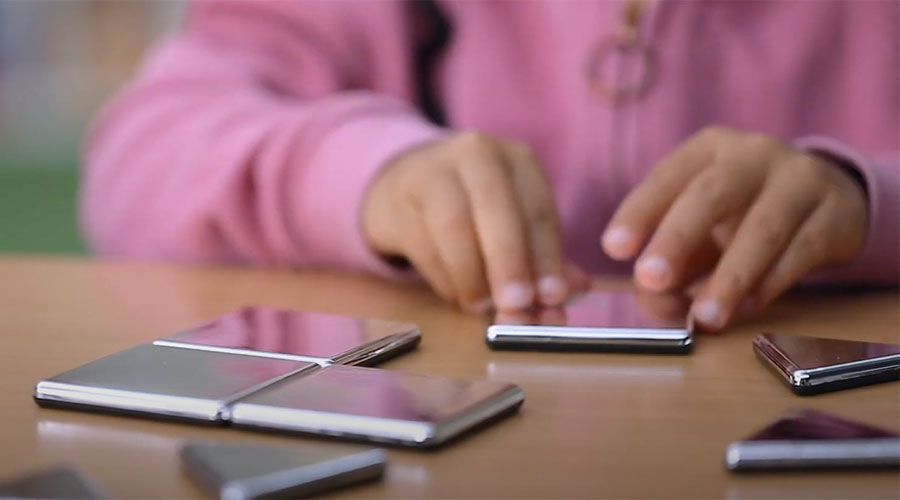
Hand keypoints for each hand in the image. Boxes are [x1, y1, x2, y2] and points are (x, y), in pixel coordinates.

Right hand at [363, 132, 585, 312]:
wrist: (403, 188)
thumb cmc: (472, 212)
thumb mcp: (513, 225)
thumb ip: (542, 258)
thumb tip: (574, 290)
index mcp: (517, 160)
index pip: (538, 209)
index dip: (547, 256)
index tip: (553, 297)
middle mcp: (477, 153)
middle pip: (496, 207)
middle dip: (509, 261)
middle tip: (516, 304)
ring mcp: (432, 169)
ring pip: (454, 223)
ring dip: (471, 274)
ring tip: (481, 307)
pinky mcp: (398, 195)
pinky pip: (424, 241)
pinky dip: (444, 277)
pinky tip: (457, 295)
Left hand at [601, 126, 868, 330]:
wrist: (829, 198)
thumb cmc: (743, 213)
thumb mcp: (703, 228)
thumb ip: (673, 262)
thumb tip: (652, 300)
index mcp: (708, 149)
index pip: (667, 177)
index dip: (639, 211)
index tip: (614, 248)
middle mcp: (753, 155)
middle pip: (712, 194)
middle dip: (677, 238)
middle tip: (651, 279)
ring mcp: (800, 179)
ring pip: (762, 228)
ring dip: (729, 278)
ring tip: (704, 318)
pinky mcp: (835, 212)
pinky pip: (802, 249)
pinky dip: (772, 282)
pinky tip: (748, 308)